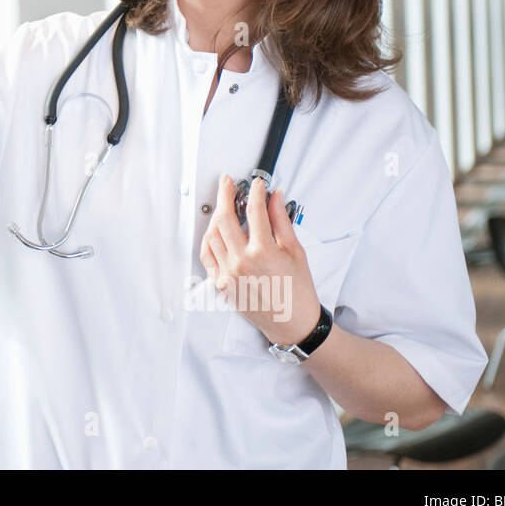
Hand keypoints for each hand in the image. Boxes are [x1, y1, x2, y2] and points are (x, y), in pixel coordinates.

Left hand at [198, 174, 320, 345]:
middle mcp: (241, 262)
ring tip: (223, 204)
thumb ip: (281, 221)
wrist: (292, 323)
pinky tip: (216, 229)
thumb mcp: (296, 252)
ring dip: (216, 215)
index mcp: (263, 252)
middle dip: (224, 194)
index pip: (254, 211)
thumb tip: (275, 197)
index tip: (256, 184)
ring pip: (212, 235)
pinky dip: (209, 238)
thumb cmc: (297, 291)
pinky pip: (207, 254)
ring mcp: (227, 273)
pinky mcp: (220, 283)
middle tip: (227, 182)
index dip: (255, 192)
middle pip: (224, 218)